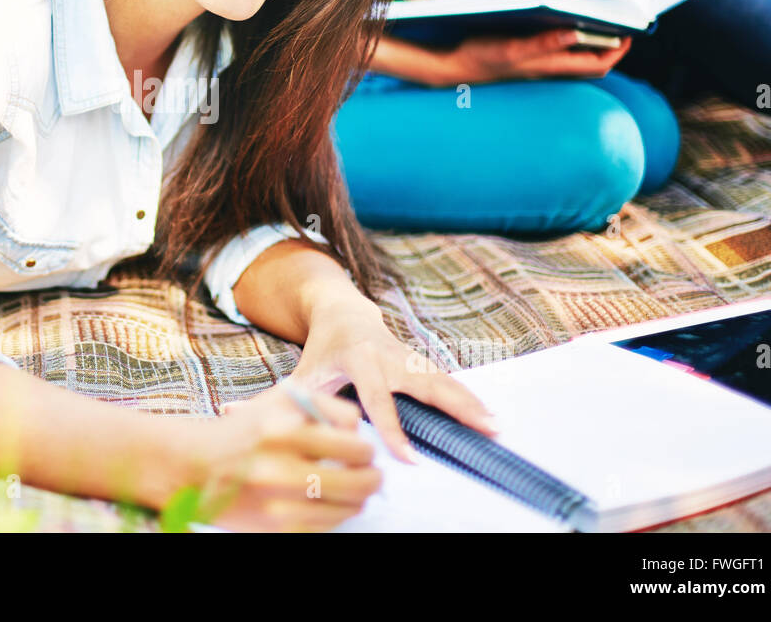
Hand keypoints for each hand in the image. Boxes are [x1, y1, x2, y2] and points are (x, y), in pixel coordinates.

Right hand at [199, 381, 381, 531]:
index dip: (366, 448)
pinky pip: (327, 526)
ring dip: (358, 499)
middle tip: (372, 475)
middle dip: (373, 477)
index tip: (362, 450)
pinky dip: (334, 515)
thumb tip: (359, 433)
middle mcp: (282, 470)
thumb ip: (325, 406)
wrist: (195, 467)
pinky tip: (326, 503)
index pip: (355, 443)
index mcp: (285, 431)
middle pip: (360, 481)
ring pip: (349, 507)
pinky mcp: (277, 529)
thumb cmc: (245, 430)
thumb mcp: (279, 400)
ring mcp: (280, 504)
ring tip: (353, 490)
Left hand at [288, 292, 497, 464]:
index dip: (393, 429)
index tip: (410, 459)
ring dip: (471, 403)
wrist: (342, 312)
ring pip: (444, 380)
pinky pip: (447, 381)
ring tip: (496, 426)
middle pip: (427, 383)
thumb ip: (295, 402)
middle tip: (485, 429)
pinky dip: (468, 398)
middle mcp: (390, 355)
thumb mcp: (304, 373)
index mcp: (359, 359)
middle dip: (457, 407)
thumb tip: (273, 427)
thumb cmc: (322, 349)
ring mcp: (409, 356)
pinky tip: (488, 416)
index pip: (378, 398)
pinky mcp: (420, 361)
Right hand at [442, 28, 630, 83]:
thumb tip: (578, 32)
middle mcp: (548, 68)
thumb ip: (544, 44)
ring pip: (576, 55)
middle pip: (591, 61)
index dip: (617, 51)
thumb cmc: (480, 56)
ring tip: (599, 14)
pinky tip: (566, 18)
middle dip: (609, 44)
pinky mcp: (527, 56)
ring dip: (590, 38)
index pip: (597, 65)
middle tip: (620, 19)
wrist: (452, 66)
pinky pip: (558, 48)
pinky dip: (569, 35)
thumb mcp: (511, 49)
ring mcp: (538, 64)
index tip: (630, 30)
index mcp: (549, 67)